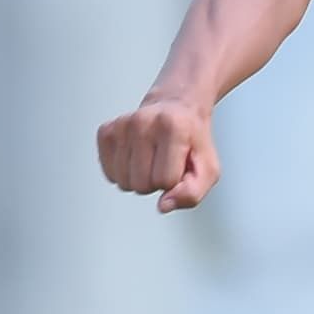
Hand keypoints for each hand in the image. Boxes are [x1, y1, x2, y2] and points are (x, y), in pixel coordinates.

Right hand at [95, 90, 221, 212]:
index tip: (178, 164)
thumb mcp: (207, 168)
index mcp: (173, 127)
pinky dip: (123, 173)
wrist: (176, 107)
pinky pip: (110, 174)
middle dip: (155, 182)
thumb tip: (163, 206)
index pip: (166, 181)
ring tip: (151, 159)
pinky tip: (136, 157)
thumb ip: (192, 193)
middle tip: (163, 163)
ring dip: (139, 179)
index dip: (174, 181)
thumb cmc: (192, 140)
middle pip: (141, 185)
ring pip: (124, 182)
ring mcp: (121, 126)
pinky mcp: (106, 131)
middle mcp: (143, 122)